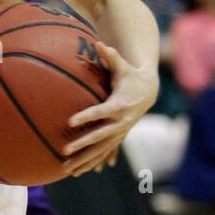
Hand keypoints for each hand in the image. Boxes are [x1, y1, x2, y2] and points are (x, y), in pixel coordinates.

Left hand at [62, 42, 157, 176]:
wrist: (149, 90)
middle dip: (83, 145)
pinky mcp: (119, 137)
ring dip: (85, 160)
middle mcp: (121, 121)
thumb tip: (99, 42)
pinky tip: (80, 172)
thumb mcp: (122, 65)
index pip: (101, 112)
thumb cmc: (130, 75)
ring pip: (101, 150)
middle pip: (99, 136)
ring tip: (67, 169)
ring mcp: (120, 132)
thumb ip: (111, 56)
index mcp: (119, 104)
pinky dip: (93, 162)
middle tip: (65, 151)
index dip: (86, 116)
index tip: (70, 121)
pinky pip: (105, 152)